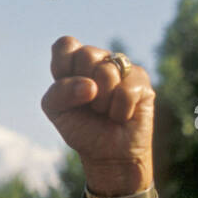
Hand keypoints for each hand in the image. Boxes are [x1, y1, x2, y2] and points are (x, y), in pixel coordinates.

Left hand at [41, 37, 153, 195]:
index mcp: (74, 64)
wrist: (107, 153)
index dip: (63, 66)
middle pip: (86, 54)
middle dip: (82, 87)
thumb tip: (91, 86)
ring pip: (106, 72)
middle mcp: (99, 61)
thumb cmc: (81, 128)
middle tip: (89, 103)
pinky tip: (121, 116)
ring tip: (104, 111)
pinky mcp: (142, 80)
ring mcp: (122, 68)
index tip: (67, 89)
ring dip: (100, 102)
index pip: (65, 45)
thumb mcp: (56, 111)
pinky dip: (118, 112)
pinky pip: (125, 92)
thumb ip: (58, 92)